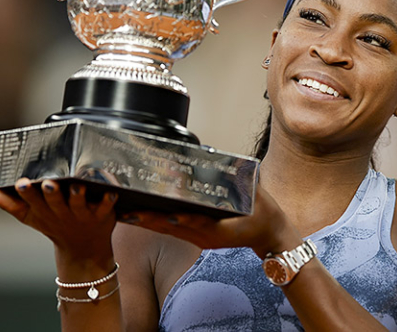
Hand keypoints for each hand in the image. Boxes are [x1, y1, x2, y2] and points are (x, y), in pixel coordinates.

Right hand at [0, 178, 117, 259]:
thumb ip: (8, 203)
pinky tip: (111, 192)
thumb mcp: (30, 217)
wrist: (83, 249)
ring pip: (79, 205)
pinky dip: (108, 201)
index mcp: (44, 211)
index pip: (32, 201)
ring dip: (78, 196)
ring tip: (77, 186)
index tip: (20, 182)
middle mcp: (62, 213)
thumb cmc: (54, 225)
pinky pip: (106, 208)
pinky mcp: (102, 215)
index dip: (26, 192)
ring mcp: (82, 215)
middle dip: (50, 193)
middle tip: (48, 182)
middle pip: (55, 202)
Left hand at [118, 185, 300, 257]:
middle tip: (128, 211)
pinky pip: (173, 231)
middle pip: (174, 228)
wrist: (270, 237)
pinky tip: (142, 216)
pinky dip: (157, 223)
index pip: (198, 223)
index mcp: (222, 230)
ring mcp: (201, 240)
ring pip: (169, 231)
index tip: (170, 214)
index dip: (184, 218)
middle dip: (150, 220)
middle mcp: (206, 237)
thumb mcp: (257, 194)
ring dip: (147, 222)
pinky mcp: (198, 239)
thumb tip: (220, 156)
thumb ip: (240, 177)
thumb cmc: (264, 214)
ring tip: (126, 213)